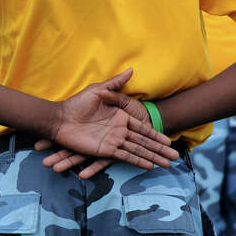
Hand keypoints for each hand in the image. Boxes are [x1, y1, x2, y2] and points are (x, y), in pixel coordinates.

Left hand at [42, 68, 177, 178]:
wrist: (59, 119)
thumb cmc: (76, 104)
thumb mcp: (97, 91)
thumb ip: (115, 83)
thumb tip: (131, 69)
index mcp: (120, 118)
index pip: (143, 128)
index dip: (156, 135)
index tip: (169, 141)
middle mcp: (119, 131)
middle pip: (144, 142)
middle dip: (160, 150)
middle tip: (176, 158)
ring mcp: (113, 141)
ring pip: (138, 151)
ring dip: (153, 157)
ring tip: (168, 165)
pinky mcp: (105, 150)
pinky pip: (123, 156)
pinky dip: (136, 161)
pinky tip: (149, 166)